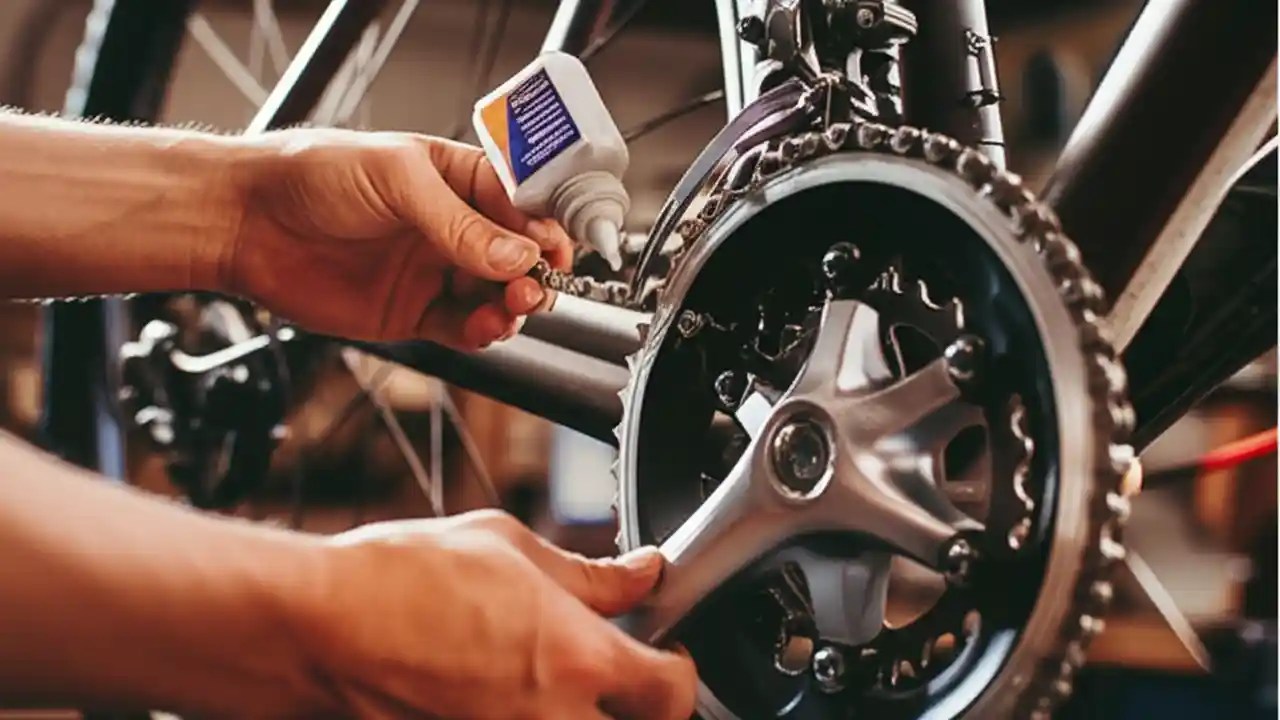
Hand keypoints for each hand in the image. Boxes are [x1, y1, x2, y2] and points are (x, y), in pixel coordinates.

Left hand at [226, 128, 573, 349]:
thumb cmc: (313, 175)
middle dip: (535, 275)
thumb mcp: (397, 181)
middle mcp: (451, 227)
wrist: (248, 222)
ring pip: (496, 298)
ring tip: (509, 310)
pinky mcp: (412, 313)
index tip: (557, 251)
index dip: (545, 229)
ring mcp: (433, 272)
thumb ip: (460, 223)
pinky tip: (483, 328)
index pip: (521, 205)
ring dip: (512, 308)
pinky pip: (462, 329)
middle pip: (517, 258)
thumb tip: (517, 255)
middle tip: (533, 288)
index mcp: (456, 179)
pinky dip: (481, 332)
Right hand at [300, 510, 697, 718]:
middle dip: (643, 709)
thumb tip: (643, 573)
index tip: (665, 653)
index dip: (679, 670)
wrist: (319, 627)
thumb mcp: (509, 548)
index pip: (675, 691)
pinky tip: (507, 695)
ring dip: (585, 716)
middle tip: (621, 679)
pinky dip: (534, 719)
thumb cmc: (402, 579)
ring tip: (554, 684)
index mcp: (578, 659)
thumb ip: (590, 575)